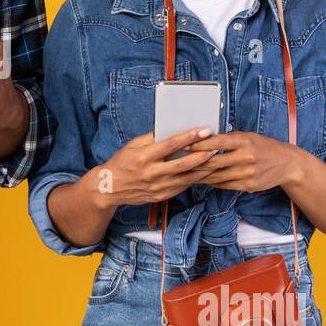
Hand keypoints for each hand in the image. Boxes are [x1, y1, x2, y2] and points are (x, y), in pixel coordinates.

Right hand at [91, 128, 219, 206]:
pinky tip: (203, 171)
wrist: (109, 188)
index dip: (189, 137)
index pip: (170, 145)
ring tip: (215, 158)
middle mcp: (151, 173)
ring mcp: (156, 187)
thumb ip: (152, 138)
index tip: (204, 130)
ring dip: (203, 168)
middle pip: (183, 164)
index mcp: (143, 157)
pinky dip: (194, 178)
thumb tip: (172, 129)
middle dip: (202, 155)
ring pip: (186, 178)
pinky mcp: (160, 197)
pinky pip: (181, 187)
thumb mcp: (132, 145)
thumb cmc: (121, 162)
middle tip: (216, 146)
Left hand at [183, 129, 302, 192]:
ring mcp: (247, 173)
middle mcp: (246, 157)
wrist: (287, 164)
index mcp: (244, 141)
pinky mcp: (248, 186)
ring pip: (216, 176)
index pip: (217, 142)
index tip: (183, 144)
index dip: (199, 144)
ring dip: (199, 175)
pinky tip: (200, 180)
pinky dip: (211, 182)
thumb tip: (204, 139)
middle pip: (213, 162)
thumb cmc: (264, 146)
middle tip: (177, 162)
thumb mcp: (249, 137)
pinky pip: (224, 185)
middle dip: (194, 163)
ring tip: (184, 173)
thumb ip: (229, 139)